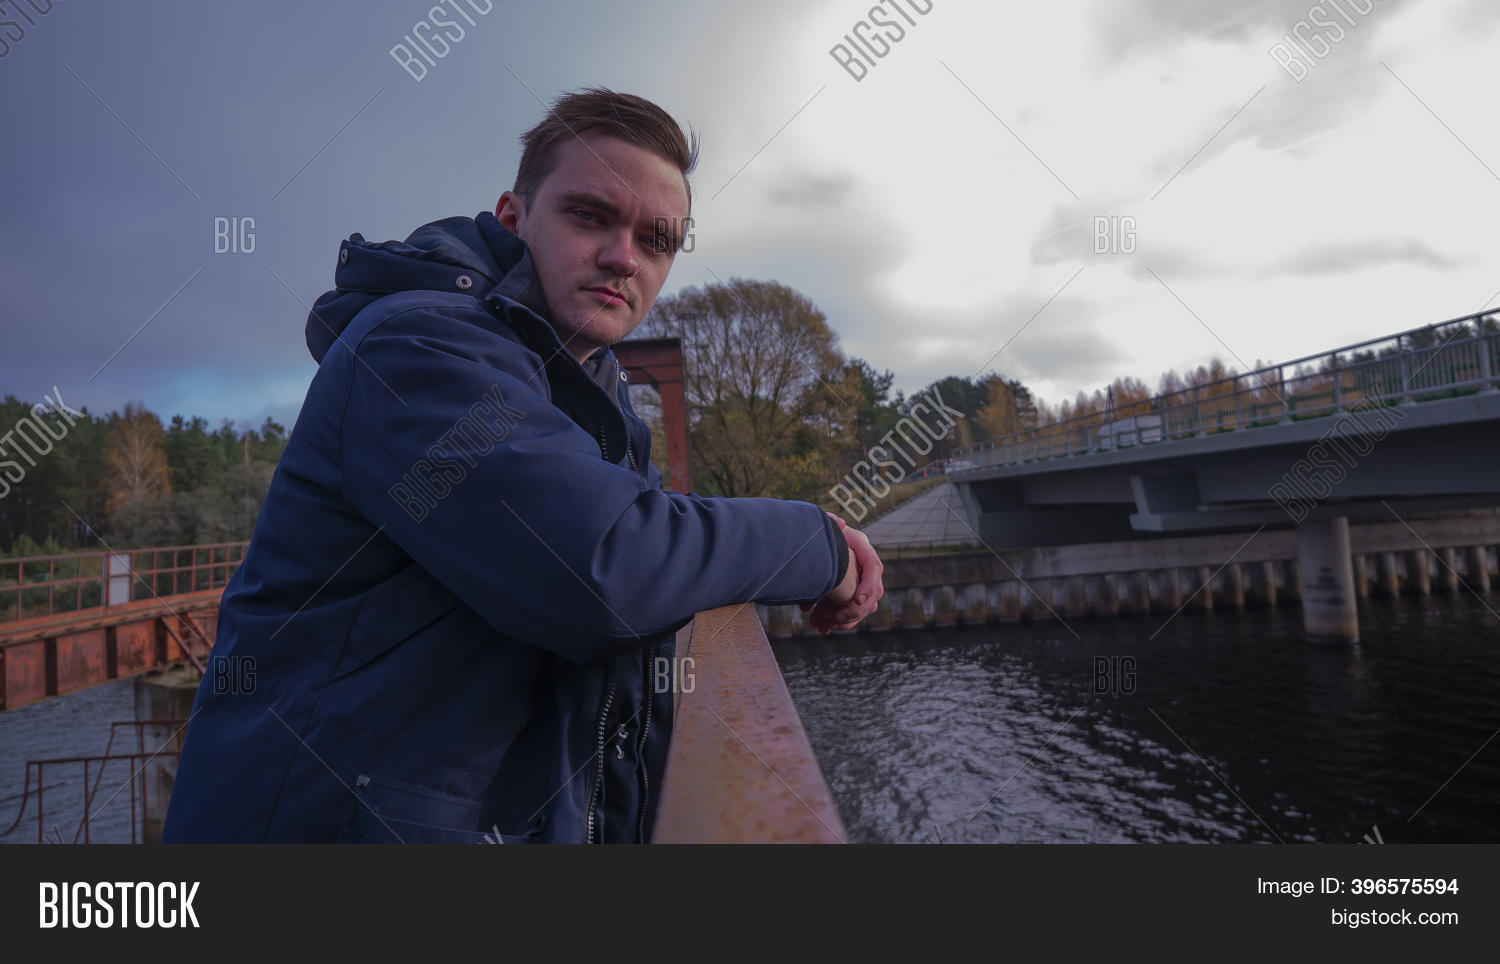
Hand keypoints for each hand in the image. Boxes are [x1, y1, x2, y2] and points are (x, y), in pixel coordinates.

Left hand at [801, 512, 883, 633]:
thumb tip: (840, 523)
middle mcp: (866, 565)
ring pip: (863, 606)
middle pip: (872, 592)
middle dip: (855, 608)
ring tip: (824, 625)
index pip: (873, 566)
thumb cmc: (820, 529)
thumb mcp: (824, 524)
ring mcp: (861, 579)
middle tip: (836, 618)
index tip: (857, 600)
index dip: (868, 584)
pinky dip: (838, 621)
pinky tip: (822, 627)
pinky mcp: (851, 592)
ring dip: (845, 619)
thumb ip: (830, 522)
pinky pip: (852, 611)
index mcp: (862, 547)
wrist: (814, 539)